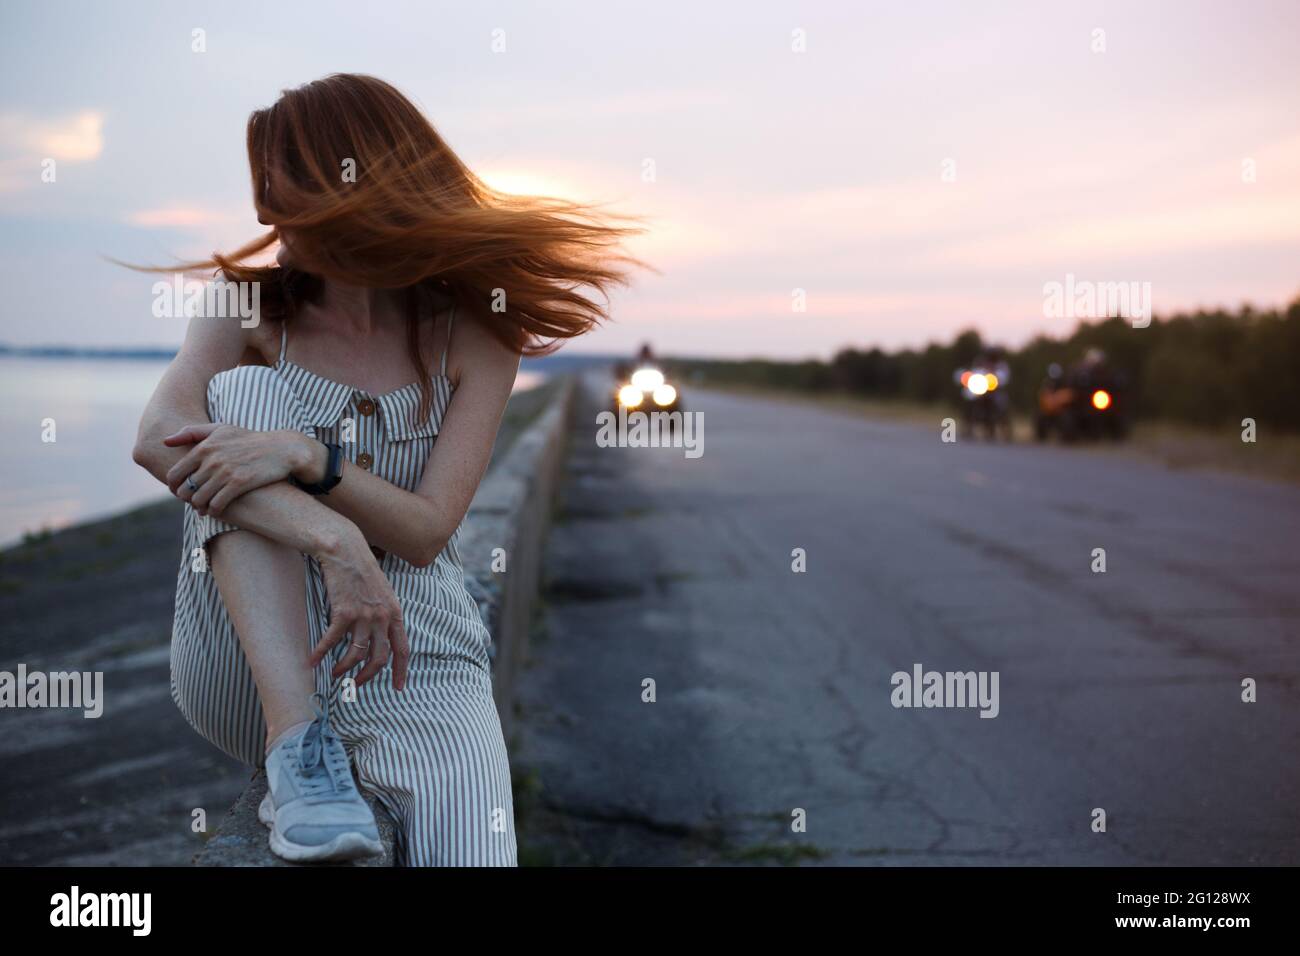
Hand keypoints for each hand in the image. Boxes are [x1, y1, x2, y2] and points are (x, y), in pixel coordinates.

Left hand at [164, 424, 318, 516]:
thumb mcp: (221, 429)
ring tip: (203, 508)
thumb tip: (165, 441)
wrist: (281, 449)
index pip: (175, 473)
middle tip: (192, 501)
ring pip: (199, 499)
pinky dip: (213, 511)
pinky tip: (215, 510)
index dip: (174, 486)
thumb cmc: (249, 439)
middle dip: (186, 498)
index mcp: (204, 447)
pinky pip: (217, 504)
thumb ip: (191, 432)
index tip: (180, 490)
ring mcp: (226, 472)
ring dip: (199, 507)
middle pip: (186, 489)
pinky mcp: (240, 483)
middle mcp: (212, 459)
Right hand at [310, 528, 409, 690]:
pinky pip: (332, 641)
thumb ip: (383, 616)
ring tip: (335, 674)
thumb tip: (378, 640)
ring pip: (356, 654)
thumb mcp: (382, 594)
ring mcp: (364, 615)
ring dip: (344, 668)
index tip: (397, 688)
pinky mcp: (343, 612)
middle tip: (355, 685)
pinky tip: (312, 661)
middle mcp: (383, 616)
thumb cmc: (361, 572)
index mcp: (394, 613)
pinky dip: (321, 653)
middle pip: (380, 658)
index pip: (402, 648)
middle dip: (367, 676)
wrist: (346, 550)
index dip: (400, 671)